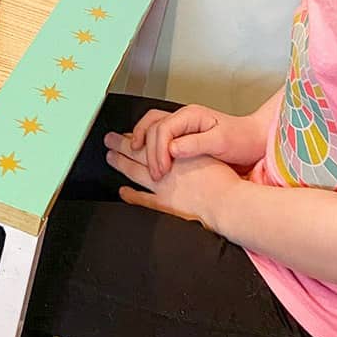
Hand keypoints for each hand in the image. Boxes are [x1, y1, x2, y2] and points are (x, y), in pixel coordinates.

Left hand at [103, 130, 238, 227]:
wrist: (227, 203)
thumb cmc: (223, 179)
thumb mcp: (208, 151)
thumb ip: (191, 145)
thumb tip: (178, 140)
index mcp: (175, 151)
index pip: (151, 139)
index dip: (138, 134)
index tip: (130, 132)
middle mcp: (165, 167)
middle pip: (136, 152)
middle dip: (121, 143)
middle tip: (109, 138)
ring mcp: (162, 186)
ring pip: (134, 171)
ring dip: (120, 162)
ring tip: (110, 156)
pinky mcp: (165, 204)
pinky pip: (142, 199)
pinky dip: (131, 195)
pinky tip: (122, 191)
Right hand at [129, 104, 260, 180]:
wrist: (255, 139)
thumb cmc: (242, 139)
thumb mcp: (221, 141)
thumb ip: (195, 144)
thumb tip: (173, 149)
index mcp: (191, 116)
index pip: (163, 129)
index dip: (158, 150)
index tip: (162, 170)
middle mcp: (184, 118)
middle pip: (153, 126)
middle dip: (148, 149)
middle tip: (154, 173)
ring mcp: (183, 126)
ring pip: (152, 127)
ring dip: (143, 142)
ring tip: (137, 159)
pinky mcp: (185, 136)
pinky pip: (160, 136)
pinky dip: (150, 145)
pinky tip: (147, 156)